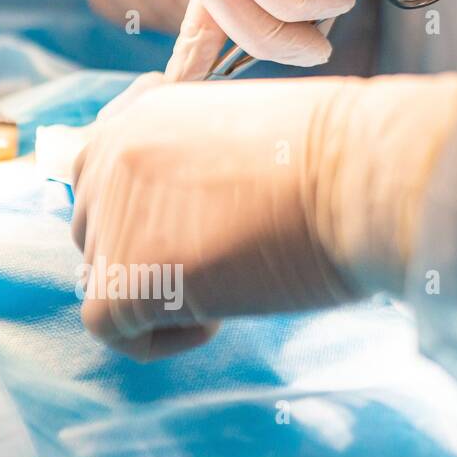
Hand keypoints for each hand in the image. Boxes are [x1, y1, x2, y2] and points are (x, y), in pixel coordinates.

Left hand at [69, 71, 456, 360]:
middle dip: (147, 253)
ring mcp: (111, 216)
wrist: (360, 176)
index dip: (145, 216)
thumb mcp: (238, 131)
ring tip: (230, 281)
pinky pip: (106, 326)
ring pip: (101, 277)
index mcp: (136, 118)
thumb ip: (183, 161)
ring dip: (157, 292)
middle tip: (222, 256)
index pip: (100, 179)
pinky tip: (214, 318)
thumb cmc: (334, 157)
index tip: (204, 225)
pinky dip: (152, 338)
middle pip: (95, 229)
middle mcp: (108, 159)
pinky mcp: (125, 277)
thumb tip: (171, 214)